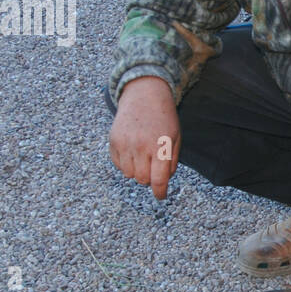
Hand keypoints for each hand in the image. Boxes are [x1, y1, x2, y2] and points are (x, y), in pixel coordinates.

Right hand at [108, 76, 180, 199]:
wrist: (144, 95)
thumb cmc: (164, 118)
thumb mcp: (176, 138)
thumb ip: (172, 161)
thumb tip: (164, 181)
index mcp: (160, 147)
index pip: (158, 180)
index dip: (160, 192)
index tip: (161, 196)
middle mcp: (141, 147)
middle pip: (142, 179)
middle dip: (149, 178)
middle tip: (154, 168)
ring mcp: (125, 144)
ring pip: (129, 174)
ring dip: (137, 171)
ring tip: (143, 157)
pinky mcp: (114, 140)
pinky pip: (118, 164)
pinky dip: (125, 164)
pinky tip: (133, 151)